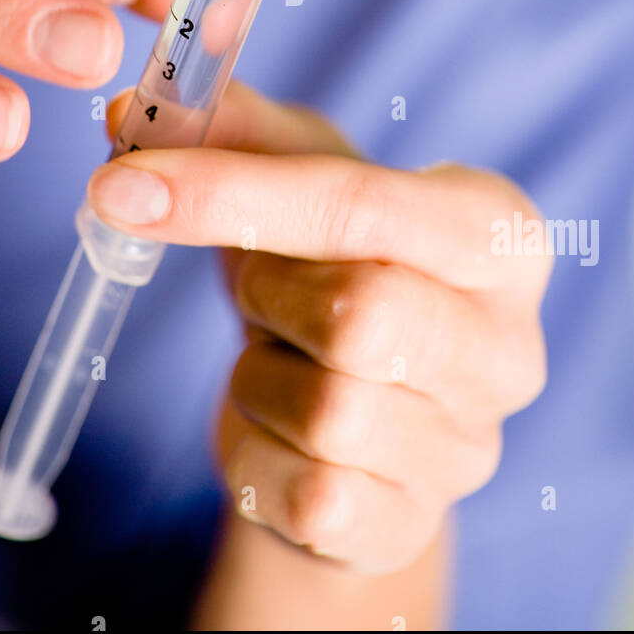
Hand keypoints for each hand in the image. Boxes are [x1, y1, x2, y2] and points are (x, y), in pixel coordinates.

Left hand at [90, 82, 549, 573]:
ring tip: (281, 354)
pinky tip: (277, 424)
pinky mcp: (413, 524)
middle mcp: (510, 344)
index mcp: (499, 233)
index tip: (123, 188)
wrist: (361, 412)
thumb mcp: (300, 178)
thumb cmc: (335, 267)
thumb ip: (229, 132)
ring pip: (329, 411)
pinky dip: (256, 450)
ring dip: (262, 375)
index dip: (235, 193)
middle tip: (257, 287)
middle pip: (359, 316)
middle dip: (269, 294)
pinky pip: (305, 491)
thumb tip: (126, 110)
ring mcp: (471, 446)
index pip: (365, 205)